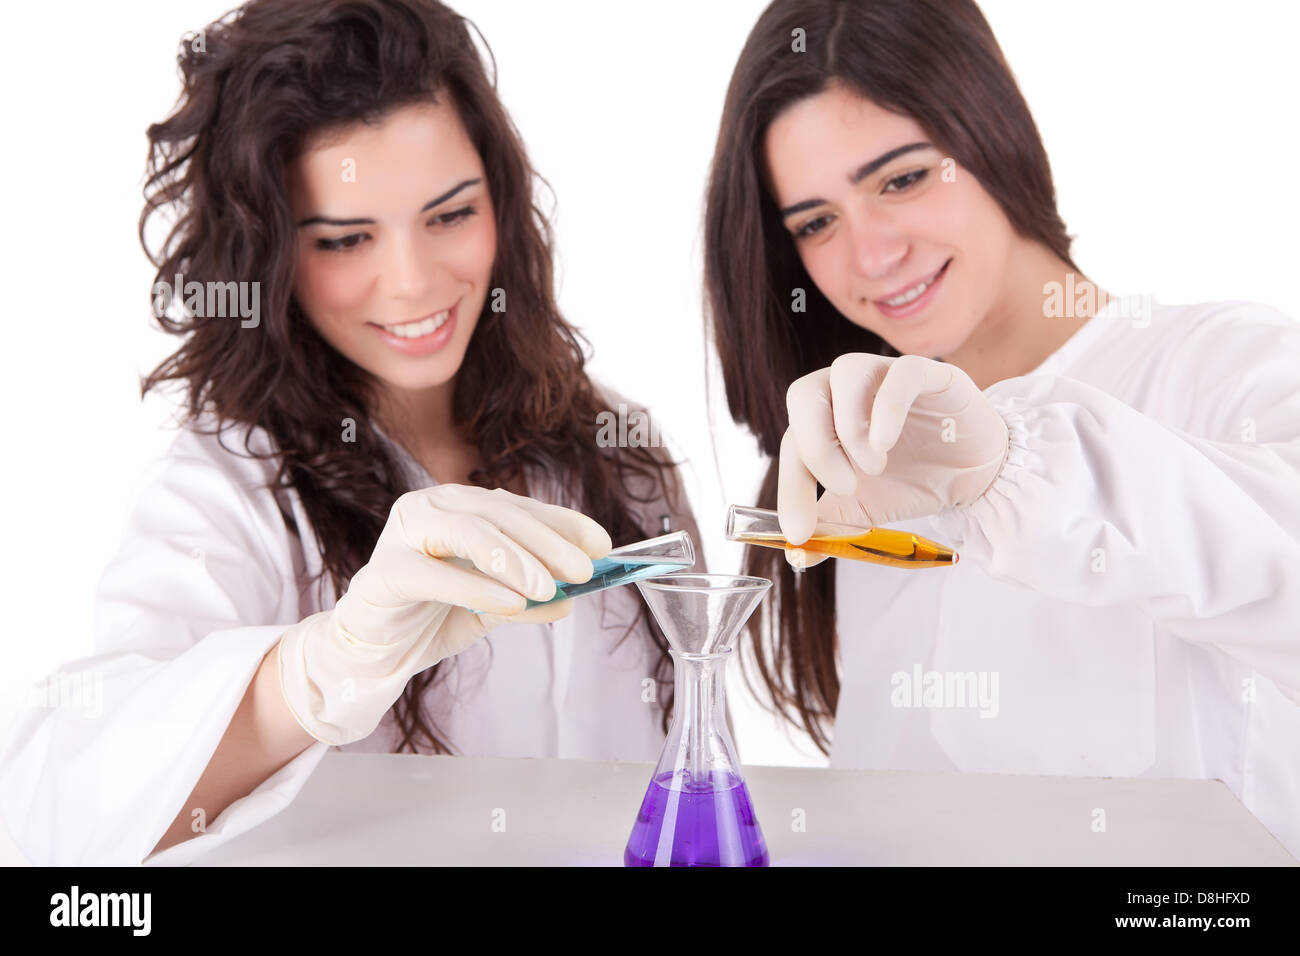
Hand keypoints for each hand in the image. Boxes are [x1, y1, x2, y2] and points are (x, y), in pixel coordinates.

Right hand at [277, 484, 611, 744]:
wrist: (374, 650)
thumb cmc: (434, 615)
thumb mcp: (494, 603)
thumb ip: (529, 593)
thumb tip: (574, 596)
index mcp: (461, 505)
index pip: (520, 507)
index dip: (563, 522)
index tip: (602, 544)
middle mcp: (431, 507)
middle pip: (498, 513)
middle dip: (546, 542)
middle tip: (583, 570)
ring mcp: (403, 533)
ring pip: (468, 532)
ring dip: (514, 560)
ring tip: (547, 588)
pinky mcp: (383, 572)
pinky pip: (434, 574)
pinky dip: (476, 587)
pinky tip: (511, 603)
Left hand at [778, 353, 1008, 564]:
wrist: (975, 477)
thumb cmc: (913, 482)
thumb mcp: (863, 511)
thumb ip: (829, 528)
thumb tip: (796, 556)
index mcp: (825, 418)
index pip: (792, 441)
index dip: (791, 486)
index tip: (800, 530)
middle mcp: (848, 389)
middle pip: (805, 394)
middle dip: (815, 447)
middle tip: (843, 487)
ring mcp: (887, 375)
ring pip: (846, 371)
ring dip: (849, 427)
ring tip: (874, 467)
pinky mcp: (930, 373)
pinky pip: (901, 372)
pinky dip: (887, 407)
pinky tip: (886, 444)